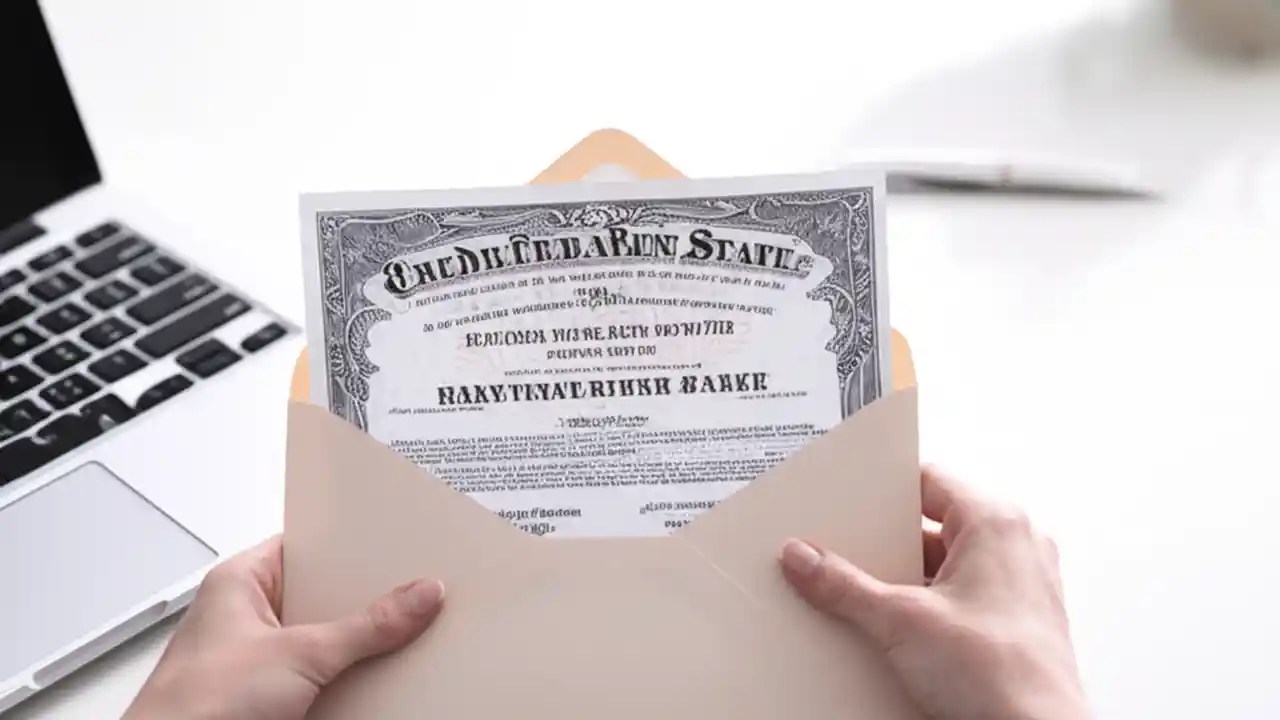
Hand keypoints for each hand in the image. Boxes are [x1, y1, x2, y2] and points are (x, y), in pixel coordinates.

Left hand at [124, 536, 443, 719]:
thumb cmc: (191, 708)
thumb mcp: (300, 654)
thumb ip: (367, 626)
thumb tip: (416, 596)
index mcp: (239, 583)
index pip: (306, 548)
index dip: (349, 547)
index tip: (394, 548)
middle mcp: (247, 618)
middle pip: (323, 598)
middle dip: (362, 604)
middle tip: (407, 597)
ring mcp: (259, 661)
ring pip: (325, 643)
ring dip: (356, 649)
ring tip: (397, 640)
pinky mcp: (270, 699)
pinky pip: (322, 679)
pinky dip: (346, 682)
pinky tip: (372, 681)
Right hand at [779, 466, 1089, 719]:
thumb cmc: (1002, 677)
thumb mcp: (901, 622)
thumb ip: (843, 585)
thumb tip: (805, 558)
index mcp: (996, 521)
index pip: (927, 479)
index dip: (883, 490)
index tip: (847, 501)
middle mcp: (1016, 544)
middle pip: (933, 523)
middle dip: (885, 542)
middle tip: (844, 552)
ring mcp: (1020, 583)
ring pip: (946, 563)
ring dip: (905, 579)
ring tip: (866, 596)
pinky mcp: (1015, 620)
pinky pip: (961, 595)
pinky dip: (928, 605)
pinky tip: (896, 627)